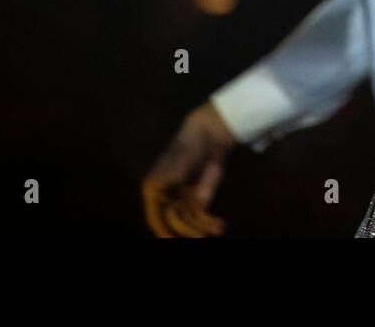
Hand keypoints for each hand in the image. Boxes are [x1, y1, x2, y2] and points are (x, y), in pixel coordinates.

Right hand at [141, 102, 236, 236]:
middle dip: (189, 230)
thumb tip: (175, 196)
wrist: (207, 134)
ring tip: (217, 228)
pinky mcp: (197, 196)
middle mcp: (167, 197)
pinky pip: (200, 214)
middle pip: (174, 222)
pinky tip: (219, 225)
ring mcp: (182, 198)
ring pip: (189, 221)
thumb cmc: (188, 145)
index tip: (171, 240)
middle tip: (203, 235)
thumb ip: (173, 178)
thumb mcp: (180, 161)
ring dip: (202, 227)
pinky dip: (208, 221)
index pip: (154, 217)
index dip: (162, 231)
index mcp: (154, 188)